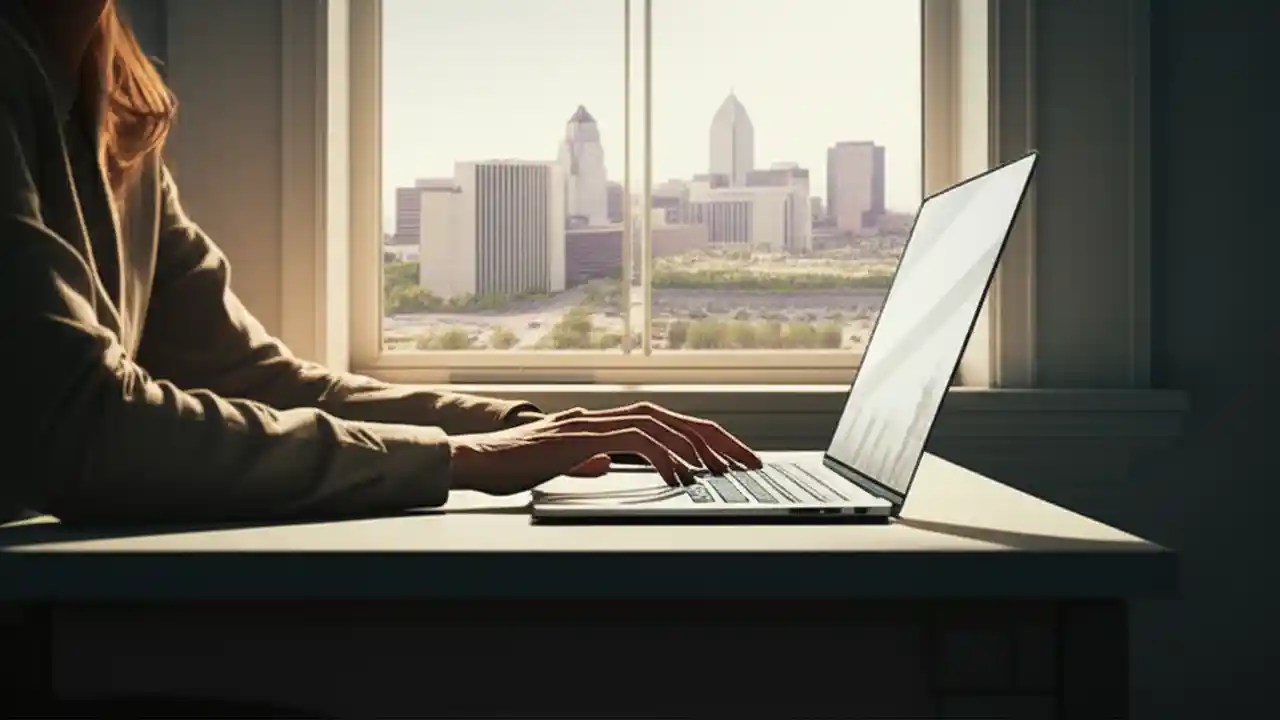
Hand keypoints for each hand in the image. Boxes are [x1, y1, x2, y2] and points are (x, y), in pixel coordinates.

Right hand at [449, 402, 761, 494]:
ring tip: (722, 469)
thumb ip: (585, 461)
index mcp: (601, 425)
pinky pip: (633, 440)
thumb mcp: (559, 466)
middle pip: (673, 416)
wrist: (474, 462)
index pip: (663, 423)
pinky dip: (663, 455)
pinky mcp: (579, 438)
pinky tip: (680, 475)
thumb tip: (604, 464)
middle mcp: (601, 418)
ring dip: (696, 445)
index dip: (700, 438)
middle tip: (749, 460)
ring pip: (659, 421)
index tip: (729, 459)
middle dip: (716, 437)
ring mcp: (591, 425)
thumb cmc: (509, 467)